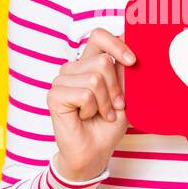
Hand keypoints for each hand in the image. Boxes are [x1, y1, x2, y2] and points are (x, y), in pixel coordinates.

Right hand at [48, 28, 135, 181]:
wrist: (95, 152)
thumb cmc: (108, 125)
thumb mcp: (125, 96)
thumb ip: (125, 73)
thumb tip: (133, 51)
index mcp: (90, 63)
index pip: (99, 36)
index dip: (117, 44)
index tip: (133, 61)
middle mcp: (74, 68)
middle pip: (103, 61)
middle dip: (116, 88)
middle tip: (114, 106)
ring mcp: (62, 80)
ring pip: (95, 78)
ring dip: (104, 102)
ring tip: (99, 114)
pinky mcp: (54, 94)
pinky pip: (85, 94)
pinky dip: (92, 109)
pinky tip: (85, 117)